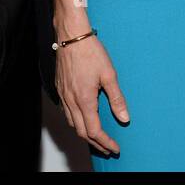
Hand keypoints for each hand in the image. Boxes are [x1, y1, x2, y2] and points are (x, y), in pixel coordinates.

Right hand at [55, 33, 126, 154]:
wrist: (71, 35)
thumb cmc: (90, 51)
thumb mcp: (109, 74)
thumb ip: (117, 99)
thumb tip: (124, 118)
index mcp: (84, 99)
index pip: (94, 130)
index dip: (105, 142)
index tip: (115, 148)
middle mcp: (71, 100)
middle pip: (81, 132)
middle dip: (95, 143)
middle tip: (108, 148)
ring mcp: (63, 95)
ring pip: (72, 123)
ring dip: (84, 134)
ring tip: (97, 137)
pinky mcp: (60, 88)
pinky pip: (66, 112)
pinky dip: (75, 121)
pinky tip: (82, 118)